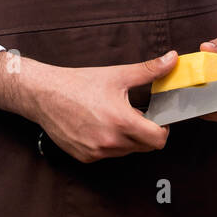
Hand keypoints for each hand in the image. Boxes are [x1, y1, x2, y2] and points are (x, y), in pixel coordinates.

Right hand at [23, 50, 178, 162]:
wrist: (45, 94)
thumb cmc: (79, 83)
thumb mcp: (118, 75)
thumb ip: (149, 70)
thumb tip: (172, 59)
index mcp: (122, 122)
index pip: (158, 140)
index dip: (163, 130)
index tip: (159, 119)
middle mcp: (110, 141)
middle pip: (144, 147)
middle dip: (146, 132)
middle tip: (136, 115)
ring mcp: (97, 152)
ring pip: (126, 151)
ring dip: (128, 138)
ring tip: (116, 118)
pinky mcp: (85, 157)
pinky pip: (108, 154)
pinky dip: (110, 143)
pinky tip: (100, 126)